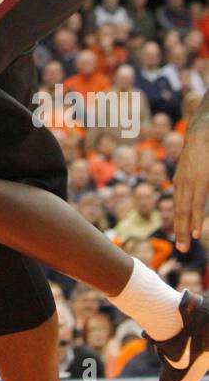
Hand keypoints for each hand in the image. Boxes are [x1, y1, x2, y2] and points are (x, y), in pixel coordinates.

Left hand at [173, 120, 208, 250]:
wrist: (202, 132)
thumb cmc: (202, 149)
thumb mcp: (197, 168)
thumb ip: (197, 181)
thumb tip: (199, 191)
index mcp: (180, 181)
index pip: (177, 206)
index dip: (178, 221)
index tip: (178, 235)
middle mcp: (182, 184)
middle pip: (179, 212)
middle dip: (179, 231)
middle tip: (180, 248)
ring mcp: (190, 184)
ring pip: (185, 212)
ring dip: (185, 230)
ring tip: (185, 245)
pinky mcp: (200, 182)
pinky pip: (196, 205)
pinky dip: (195, 219)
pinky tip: (195, 231)